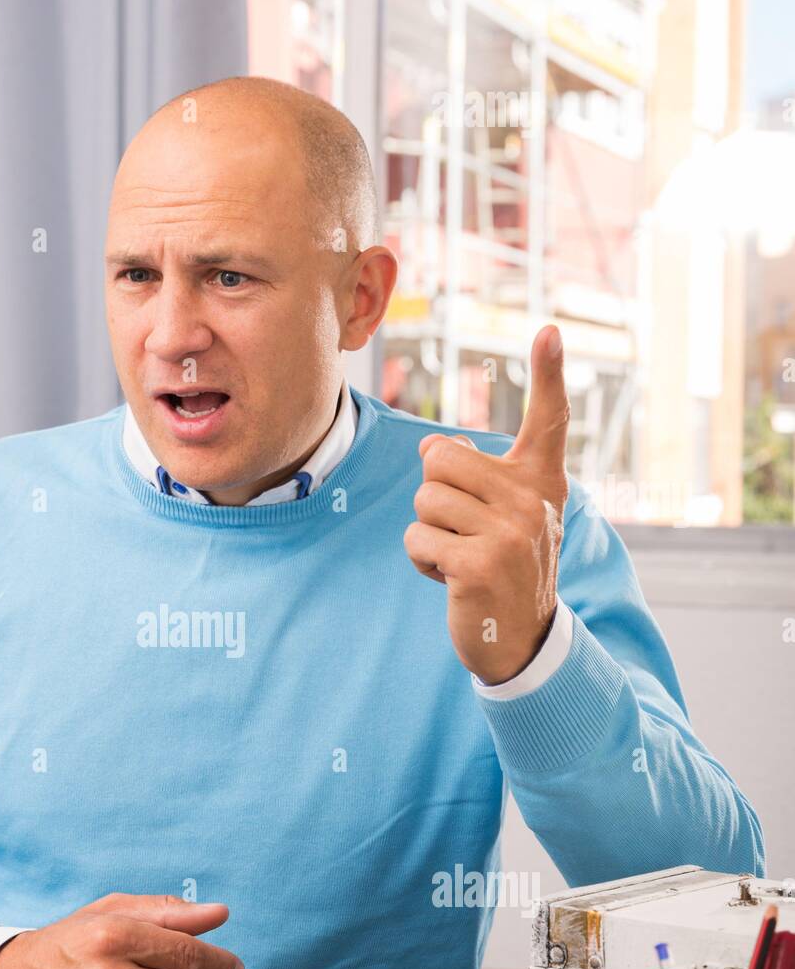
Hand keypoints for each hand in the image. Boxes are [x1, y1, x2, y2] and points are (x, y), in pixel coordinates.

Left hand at [403, 325, 569, 684]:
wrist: (520, 638)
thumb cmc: (502, 567)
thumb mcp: (504, 516)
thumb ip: (477, 476)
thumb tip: (432, 447)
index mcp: (540, 481)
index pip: (549, 419)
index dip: (549, 372)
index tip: (550, 330)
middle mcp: (532, 500)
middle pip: (441, 460)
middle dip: (435, 497)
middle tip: (464, 531)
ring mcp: (510, 533)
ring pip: (424, 501)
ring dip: (428, 532)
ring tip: (459, 556)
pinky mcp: (479, 564)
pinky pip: (417, 539)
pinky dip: (421, 560)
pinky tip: (451, 578)